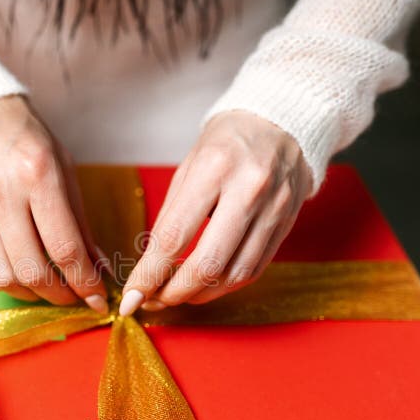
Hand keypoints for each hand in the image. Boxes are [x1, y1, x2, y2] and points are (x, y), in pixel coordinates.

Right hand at [0, 95, 107, 312]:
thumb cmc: (22, 136)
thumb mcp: (62, 166)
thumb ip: (80, 220)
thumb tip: (98, 267)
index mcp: (37, 176)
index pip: (64, 247)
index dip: (85, 282)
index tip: (97, 299)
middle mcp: (2, 195)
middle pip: (31, 269)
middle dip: (59, 295)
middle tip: (73, 297)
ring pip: (0, 277)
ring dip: (28, 293)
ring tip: (43, 287)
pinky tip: (10, 275)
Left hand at [119, 110, 312, 314]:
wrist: (282, 120)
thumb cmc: (227, 142)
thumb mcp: (188, 167)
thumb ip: (170, 215)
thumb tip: (151, 264)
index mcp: (214, 168)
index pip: (174, 236)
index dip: (149, 274)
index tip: (132, 296)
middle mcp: (248, 189)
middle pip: (208, 263)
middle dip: (174, 292)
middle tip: (153, 300)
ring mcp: (274, 208)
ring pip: (234, 274)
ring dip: (200, 295)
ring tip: (176, 296)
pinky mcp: (287, 223)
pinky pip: (255, 269)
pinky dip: (226, 285)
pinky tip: (206, 286)